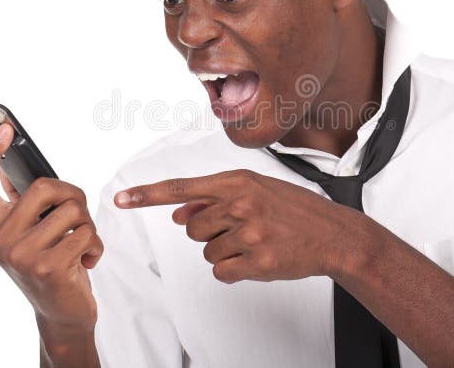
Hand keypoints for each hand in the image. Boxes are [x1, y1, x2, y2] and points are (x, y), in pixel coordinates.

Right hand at [0, 123, 103, 331]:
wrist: (62, 313)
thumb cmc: (52, 264)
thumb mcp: (32, 235)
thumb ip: (24, 206)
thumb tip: (13, 167)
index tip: (3, 128)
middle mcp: (0, 241)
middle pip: (44, 187)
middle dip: (73, 196)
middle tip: (78, 217)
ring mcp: (21, 255)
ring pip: (72, 210)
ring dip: (88, 226)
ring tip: (79, 245)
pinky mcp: (47, 267)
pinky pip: (86, 234)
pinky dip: (96, 246)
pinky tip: (86, 262)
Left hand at [114, 169, 360, 282]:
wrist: (333, 234)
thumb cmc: (294, 210)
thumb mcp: (256, 190)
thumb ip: (216, 197)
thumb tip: (180, 213)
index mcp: (237, 181)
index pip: (181, 188)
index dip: (147, 195)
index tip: (120, 199)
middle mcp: (239, 204)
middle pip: (192, 229)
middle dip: (209, 232)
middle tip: (241, 228)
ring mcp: (248, 233)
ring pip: (206, 252)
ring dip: (224, 252)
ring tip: (254, 242)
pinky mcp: (257, 261)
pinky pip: (222, 272)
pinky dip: (233, 271)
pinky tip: (256, 259)